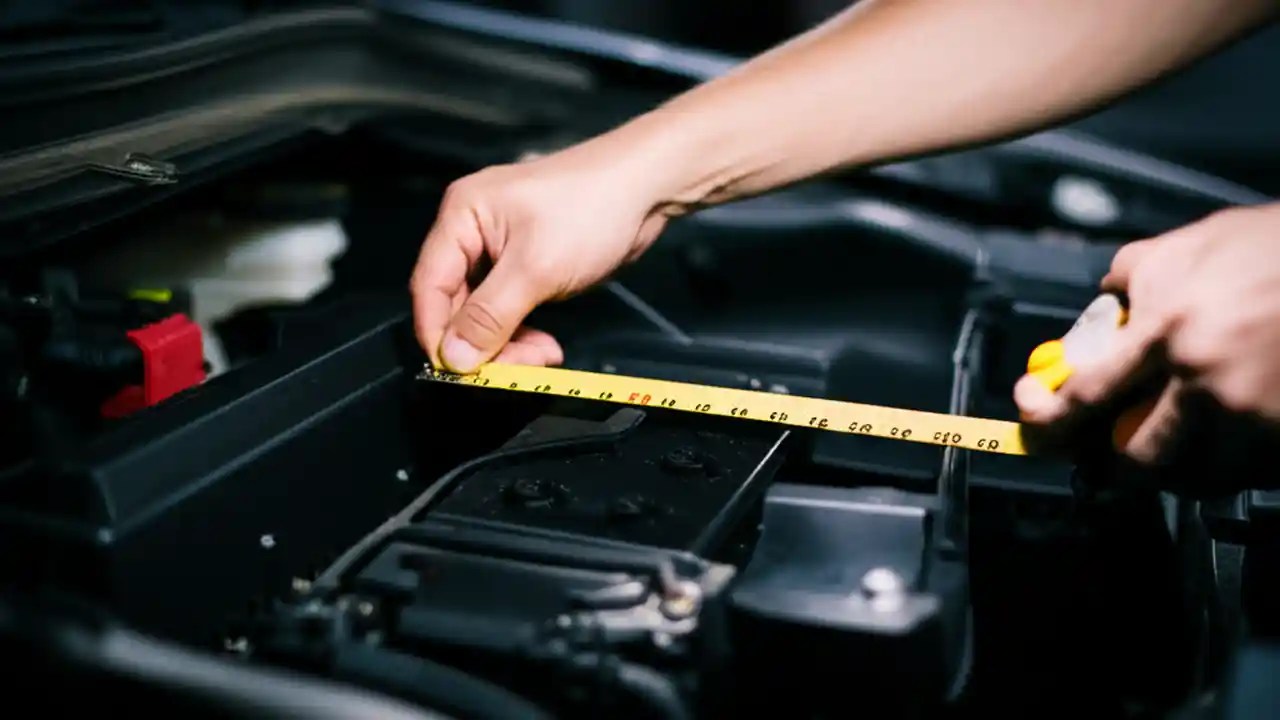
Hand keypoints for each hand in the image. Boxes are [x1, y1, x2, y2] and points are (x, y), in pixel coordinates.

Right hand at [410, 145, 674, 372]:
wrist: (647, 188)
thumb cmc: (593, 208)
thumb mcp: (536, 269)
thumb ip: (490, 316)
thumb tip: (453, 358)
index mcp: (461, 216)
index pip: (429, 286)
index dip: (438, 334)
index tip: (456, 372)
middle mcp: (473, 231)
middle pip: (456, 305)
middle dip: (484, 343)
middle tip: (517, 369)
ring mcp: (500, 249)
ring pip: (484, 314)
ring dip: (509, 343)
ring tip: (544, 355)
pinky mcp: (526, 265)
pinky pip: (510, 310)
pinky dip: (524, 333)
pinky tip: (547, 346)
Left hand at [1014, 202, 1279, 465]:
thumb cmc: (1260, 246)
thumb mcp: (1176, 251)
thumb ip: (1126, 284)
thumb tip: (1099, 315)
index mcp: (1167, 330)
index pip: (1085, 395)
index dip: (1046, 417)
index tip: (1033, 415)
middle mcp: (1206, 379)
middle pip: (1137, 456)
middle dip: (1114, 457)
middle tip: (1108, 445)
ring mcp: (1253, 411)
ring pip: (1193, 475)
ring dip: (1172, 466)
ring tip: (1168, 441)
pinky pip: (1242, 471)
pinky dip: (1222, 464)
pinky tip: (1219, 437)